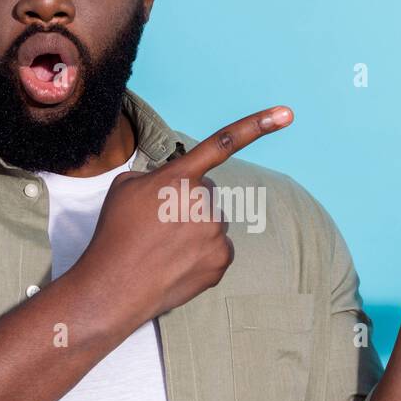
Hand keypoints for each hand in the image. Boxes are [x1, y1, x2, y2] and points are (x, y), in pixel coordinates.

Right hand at [72, 105, 293, 321]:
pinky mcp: (222, 259)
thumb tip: (175, 183)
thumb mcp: (125, 187)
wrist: (114, 286)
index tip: (286, 114)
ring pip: (212, 221)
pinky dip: (201, 254)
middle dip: (188, 203)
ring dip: (194, 229)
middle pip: (206, 193)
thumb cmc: (115, 234)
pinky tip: (177, 262)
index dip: (257, 125)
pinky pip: (217, 247)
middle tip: (159, 226)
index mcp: (178, 178)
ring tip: (164, 247)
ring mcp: (216, 232)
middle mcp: (203, 202)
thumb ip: (157, 175)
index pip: (221, 143)